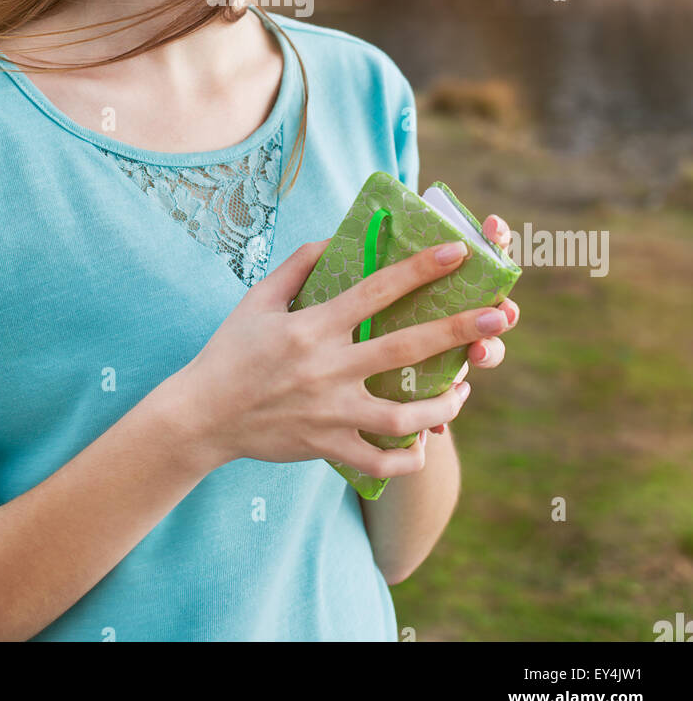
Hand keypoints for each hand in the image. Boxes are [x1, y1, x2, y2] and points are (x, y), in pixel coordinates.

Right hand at [178, 228, 517, 479]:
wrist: (202, 415)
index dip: (418, 269)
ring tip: (465, 390)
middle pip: (404, 349)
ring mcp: (329, 413)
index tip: (457, 252)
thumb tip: (334, 238)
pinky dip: (408, 457)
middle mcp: (326, 369)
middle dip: (456, 331)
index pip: (375, 290)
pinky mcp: (326, 447)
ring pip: (402, 417)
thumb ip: (298, 266)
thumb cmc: (231, 350)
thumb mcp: (258, 299)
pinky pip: (379, 461)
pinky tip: (425, 441)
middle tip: (498, 317)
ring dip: (442, 405)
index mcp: (312, 327)